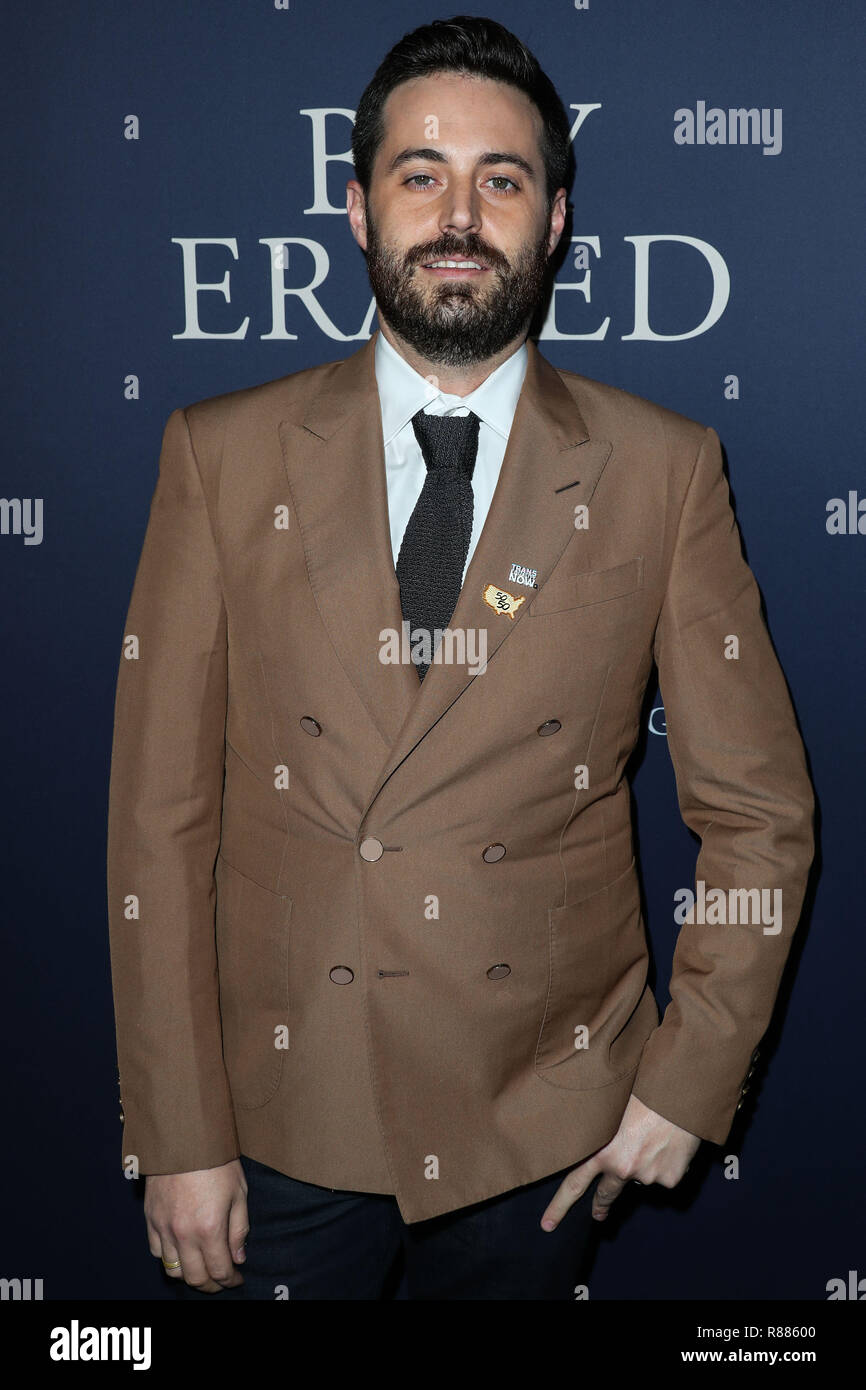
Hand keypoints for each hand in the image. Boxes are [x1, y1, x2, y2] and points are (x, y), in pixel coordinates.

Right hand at [145, 1158, 248, 1291]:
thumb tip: (238, 1257)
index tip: (237, 1280)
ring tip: (202, 1270)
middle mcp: (184, 1234)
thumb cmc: (216, 1161)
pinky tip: (181, 1252)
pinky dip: (169, 1258)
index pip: (220, 1271)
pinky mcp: (151, 1218)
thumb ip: (239, 1229)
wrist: (185, 1136)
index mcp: (210, 1228)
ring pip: (173, 1269)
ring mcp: (164, 1227)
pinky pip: (156, 1251)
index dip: (230, 1281)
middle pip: (195, 1278)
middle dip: (211, 1285)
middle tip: (221, 1281)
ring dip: (189, 1275)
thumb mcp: (239, 1192)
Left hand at [540, 1094, 700, 1229]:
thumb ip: (599, 1126)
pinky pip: (665, 1174)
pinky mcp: (671, 1179)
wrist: (680, 1093)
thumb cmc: (642, 1089)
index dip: (560, 1206)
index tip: (547, 1224)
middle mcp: (623, 1168)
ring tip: (655, 1134)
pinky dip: (667, 1162)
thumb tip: (589, 1130)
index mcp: (602, 1150)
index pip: (574, 1184)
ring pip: (641, 1175)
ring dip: (644, 1162)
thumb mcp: (610, 1106)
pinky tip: (671, 1142)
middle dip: (600, 1206)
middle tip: (598, 1215)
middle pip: (607, 1194)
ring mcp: (648, 1176)